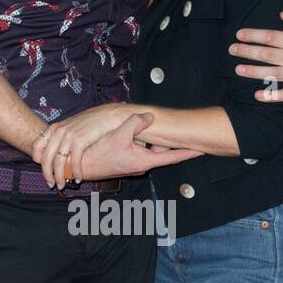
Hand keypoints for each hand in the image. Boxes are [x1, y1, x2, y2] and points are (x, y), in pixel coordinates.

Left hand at [31, 104, 133, 186]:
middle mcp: (59, 131)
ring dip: (60, 176)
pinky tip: (78, 178)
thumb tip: (55, 154)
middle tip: (52, 185)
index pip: (36, 146)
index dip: (38, 161)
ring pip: (59, 162)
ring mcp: (69, 135)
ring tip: (62, 185)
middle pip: (46, 158)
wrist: (107, 115)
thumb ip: (61, 138)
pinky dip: (76, 172)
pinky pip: (74, 161)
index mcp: (54, 128)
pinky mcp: (80, 140)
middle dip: (48, 174)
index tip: (45, 170)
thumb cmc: (90, 123)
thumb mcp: (70, 127)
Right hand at [80, 113, 200, 180]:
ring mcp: (134, 165)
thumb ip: (135, 123)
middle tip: (184, 133)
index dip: (189, 152)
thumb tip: (150, 115)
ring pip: (149, 150)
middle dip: (170, 142)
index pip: (173, 157)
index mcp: (145, 161)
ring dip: (152, 141)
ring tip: (156, 131)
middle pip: (162, 152)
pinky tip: (132, 133)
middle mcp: (143, 165)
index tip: (203, 149)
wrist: (79, 166)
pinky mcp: (126, 162)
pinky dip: (141, 143)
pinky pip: (140, 151)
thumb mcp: (118, 135)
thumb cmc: (98, 154)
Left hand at [229, 7, 282, 101]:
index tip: (239, 34)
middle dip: (248, 52)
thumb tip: (282, 14)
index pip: (272, 38)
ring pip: (273, 74)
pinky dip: (271, 97)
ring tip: (238, 69)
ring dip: (254, 72)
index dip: (254, 35)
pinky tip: (256, 95)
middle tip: (232, 50)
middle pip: (268, 55)